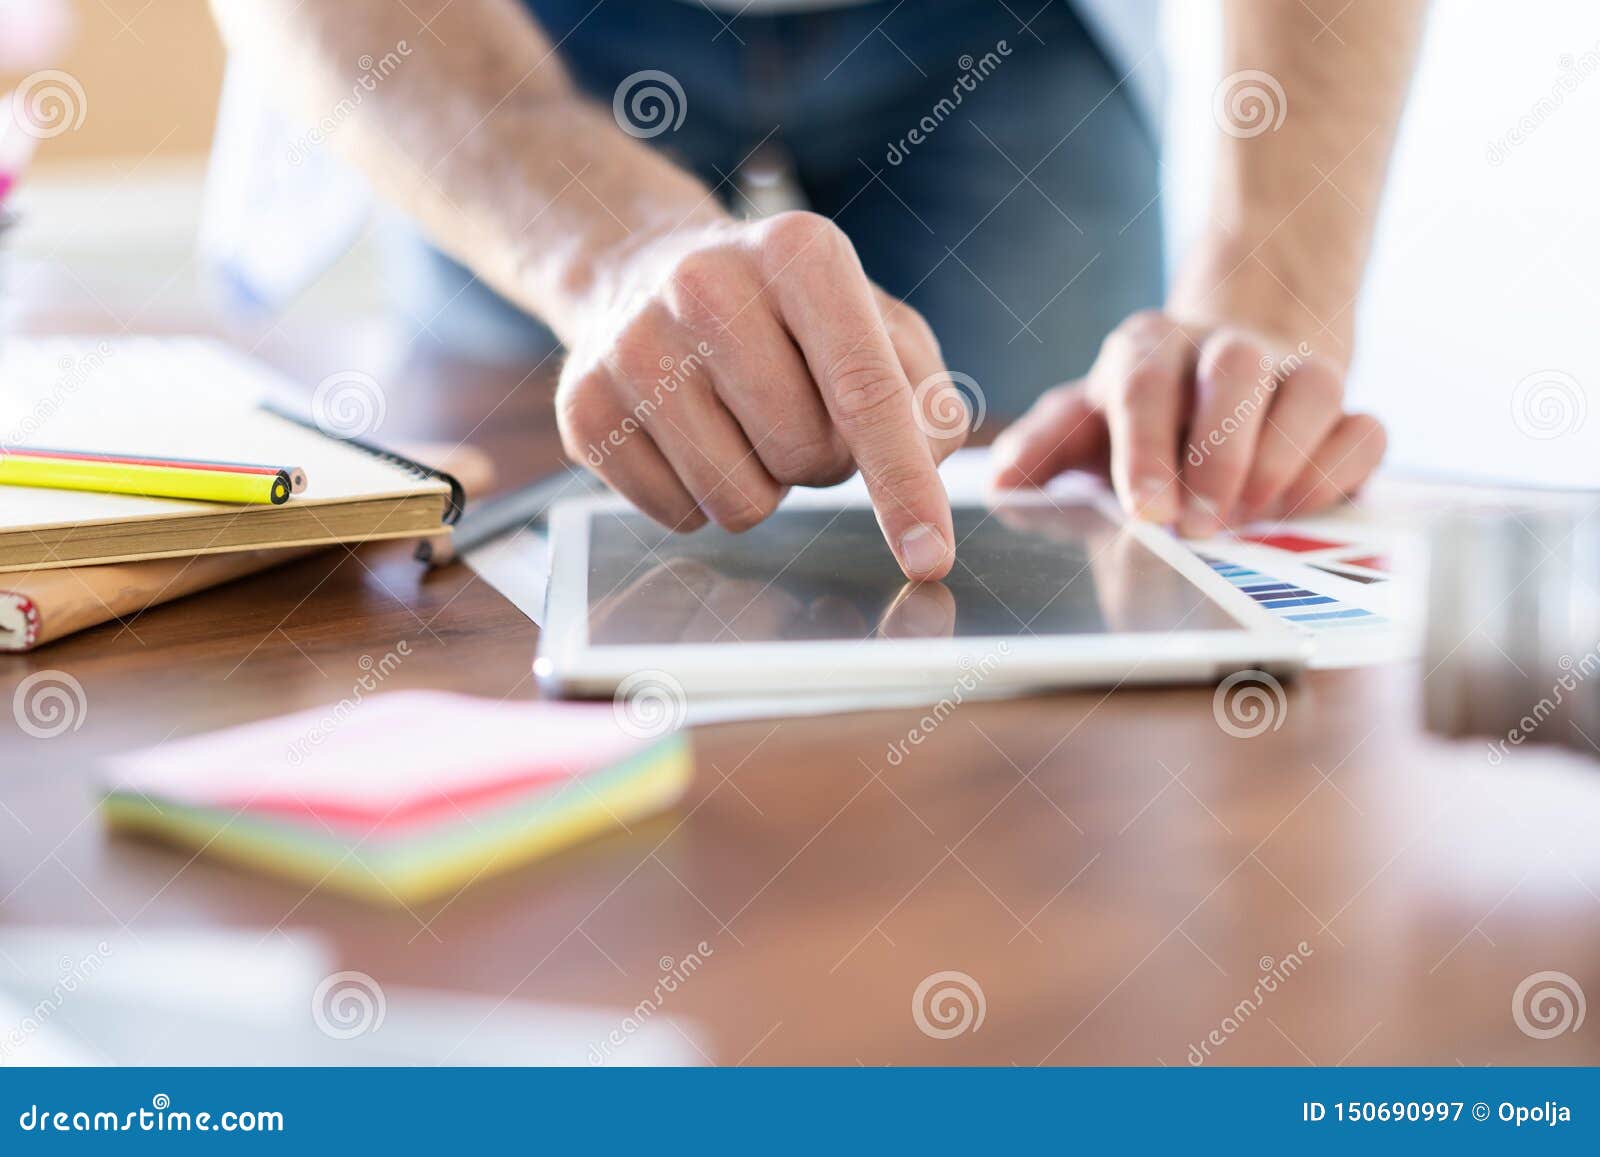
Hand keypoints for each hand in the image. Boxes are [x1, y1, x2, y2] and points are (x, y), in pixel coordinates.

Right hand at [557, 211, 967, 580]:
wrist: (640, 271)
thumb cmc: (782, 312)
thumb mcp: (871, 320)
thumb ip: (922, 392)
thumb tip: (926, 461)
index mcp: (798, 252)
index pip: (864, 389)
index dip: (905, 484)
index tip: (930, 557)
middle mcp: (705, 286)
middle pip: (805, 454)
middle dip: (821, 462)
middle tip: (795, 413)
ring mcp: (633, 349)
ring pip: (740, 502)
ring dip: (761, 486)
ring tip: (740, 421)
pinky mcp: (583, 411)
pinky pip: (680, 518)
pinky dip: (702, 499)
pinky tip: (689, 436)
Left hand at [989, 312, 1385, 535]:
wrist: (1227, 375)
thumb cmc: (1143, 416)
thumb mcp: (1084, 427)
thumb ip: (1043, 449)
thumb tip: (1003, 482)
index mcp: (1149, 351)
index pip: (1146, 385)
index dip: (1146, 450)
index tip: (1148, 513)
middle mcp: (1225, 348)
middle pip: (1235, 369)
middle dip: (1220, 453)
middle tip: (1200, 526)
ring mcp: (1294, 372)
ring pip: (1313, 387)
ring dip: (1283, 462)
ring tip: (1248, 520)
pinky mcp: (1347, 408)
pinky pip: (1365, 429)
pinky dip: (1337, 473)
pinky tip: (1297, 512)